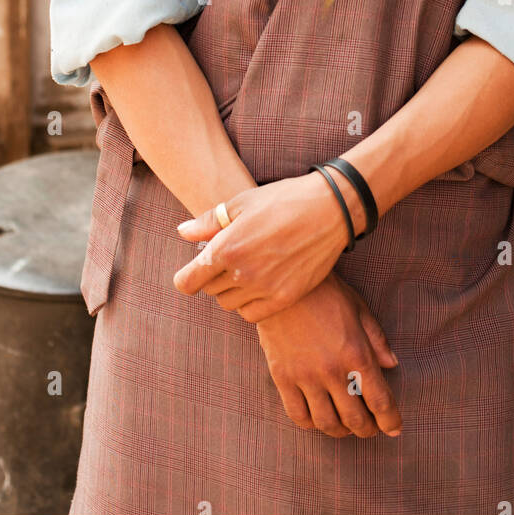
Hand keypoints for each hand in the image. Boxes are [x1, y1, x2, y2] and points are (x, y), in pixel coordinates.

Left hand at [173, 170, 360, 321]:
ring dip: (231, 291)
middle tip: (230, 259)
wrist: (330, 210)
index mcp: (227, 247)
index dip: (185, 278)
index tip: (190, 274)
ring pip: (229, 304)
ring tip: (246, 270)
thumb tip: (182, 232)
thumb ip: (209, 222)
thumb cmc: (284, 200)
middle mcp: (242, 272)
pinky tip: (259, 285)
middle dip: (212, 277)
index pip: (188, 281)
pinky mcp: (284, 298)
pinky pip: (252, 314)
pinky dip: (249, 304)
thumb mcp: (242, 202)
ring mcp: (264, 288)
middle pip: (209, 291)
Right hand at [256, 272, 402, 438]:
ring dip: (340, 431)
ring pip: (326, 422)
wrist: (283, 282)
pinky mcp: (282, 377)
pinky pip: (298, 414)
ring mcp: (306, 376)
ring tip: (344, 427)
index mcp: (357, 353)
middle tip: (370, 429)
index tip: (395, 429)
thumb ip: (376, 339)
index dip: (390, 420)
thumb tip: (392, 365)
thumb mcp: (358, 308)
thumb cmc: (325, 291)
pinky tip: (317, 418)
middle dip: (367, 429)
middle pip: (355, 418)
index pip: (380, 400)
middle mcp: (333, 370)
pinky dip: (311, 424)